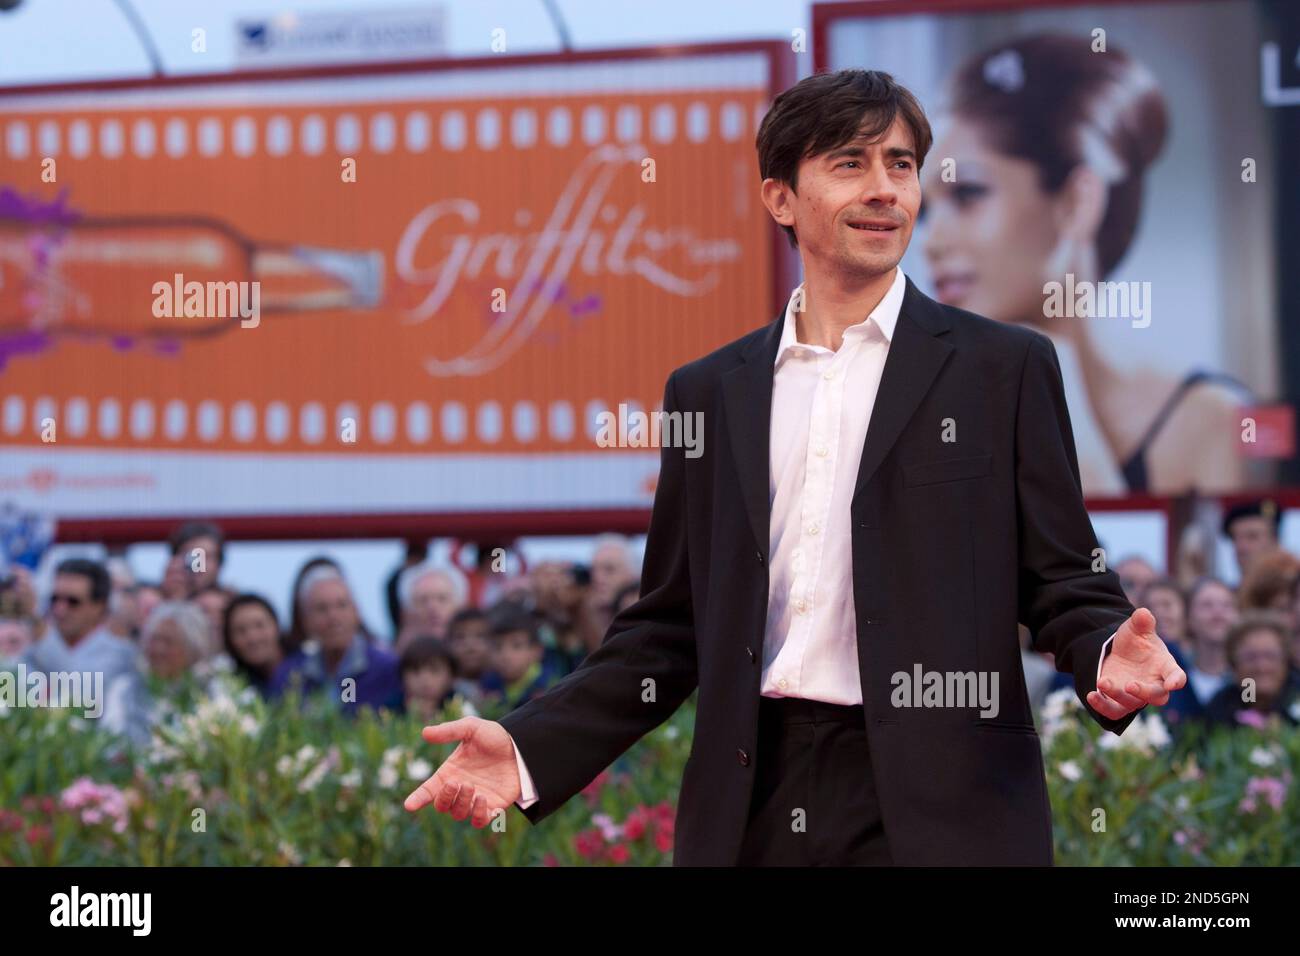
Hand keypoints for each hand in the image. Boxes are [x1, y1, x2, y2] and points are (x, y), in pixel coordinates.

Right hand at [403, 716, 522, 827]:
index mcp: (449, 773)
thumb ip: (449, 731)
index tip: (409, 805)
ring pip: (458, 814)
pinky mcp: (493, 806)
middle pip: (442, 805)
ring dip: (461, 803)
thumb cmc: (494, 736)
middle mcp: (460, 789)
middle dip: (445, 797)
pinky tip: (483, 799)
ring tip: (471, 786)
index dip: (418, 798)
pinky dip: (479, 815)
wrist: (522, 746)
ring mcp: (475, 799)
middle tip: (456, 782)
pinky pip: (480, 822)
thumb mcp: (471, 727)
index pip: (429, 790)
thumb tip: (424, 733)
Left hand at [1089, 607, 1186, 719]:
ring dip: (1118, 695)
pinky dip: (1102, 706)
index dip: (1176, 680)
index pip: (1176, 676)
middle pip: (1157, 697)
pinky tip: (1091, 695)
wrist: (1118, 654)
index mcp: (1165, 668)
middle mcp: (1154, 685)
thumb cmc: (1135, 642)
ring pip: (1132, 704)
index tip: (1173, 683)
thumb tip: (1143, 613)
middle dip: (1145, 692)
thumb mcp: (1136, 629)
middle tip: (1131, 685)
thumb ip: (1142, 622)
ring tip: (1103, 682)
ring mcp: (1136, 697)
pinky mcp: (1118, 703)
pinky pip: (1113, 711)